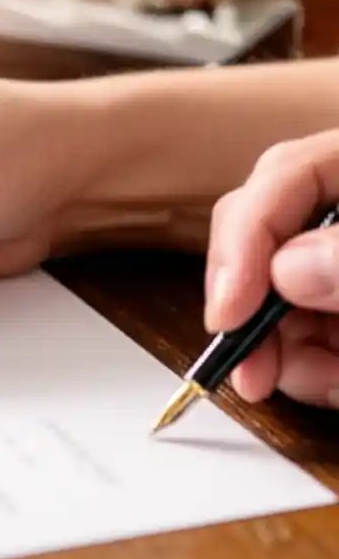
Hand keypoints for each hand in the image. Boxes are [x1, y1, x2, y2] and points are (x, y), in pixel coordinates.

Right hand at [205, 130, 338, 408]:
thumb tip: (288, 269)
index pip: (287, 175)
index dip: (245, 241)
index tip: (229, 313)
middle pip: (271, 243)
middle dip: (258, 314)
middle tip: (251, 372)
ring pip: (283, 302)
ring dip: (290, 356)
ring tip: (324, 383)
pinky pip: (312, 339)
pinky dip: (317, 371)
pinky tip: (335, 382)